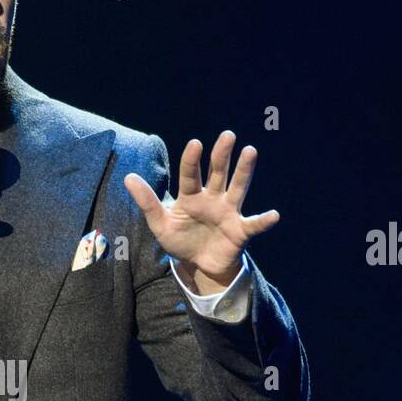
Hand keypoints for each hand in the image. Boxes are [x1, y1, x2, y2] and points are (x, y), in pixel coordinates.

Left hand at [124, 132, 278, 290]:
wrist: (198, 265)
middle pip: (217, 172)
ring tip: (250, 152)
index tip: (195, 144)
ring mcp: (228, 212)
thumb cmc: (180, 240)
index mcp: (191, 196)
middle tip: (227, 135)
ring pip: (237, 188)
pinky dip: (264, 220)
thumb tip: (128, 177)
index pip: (190, 174)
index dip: (192, 160)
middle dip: (222, 155)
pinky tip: (274, 215)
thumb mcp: (160, 224)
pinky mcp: (240, 230)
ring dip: (244, 171)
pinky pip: (253, 224)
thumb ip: (147, 202)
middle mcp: (212, 198)